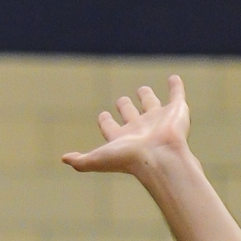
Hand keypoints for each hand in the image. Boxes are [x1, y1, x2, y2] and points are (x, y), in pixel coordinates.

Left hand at [63, 76, 191, 178]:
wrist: (160, 158)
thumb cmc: (129, 159)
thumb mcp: (98, 159)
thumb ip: (81, 161)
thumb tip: (63, 159)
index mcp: (123, 139)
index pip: (112, 128)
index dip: (106, 122)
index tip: (102, 116)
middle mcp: (141, 129)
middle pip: (131, 115)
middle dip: (126, 107)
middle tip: (122, 101)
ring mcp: (159, 120)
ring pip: (152, 104)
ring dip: (147, 97)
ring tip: (143, 90)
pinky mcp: (177, 111)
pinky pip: (177, 95)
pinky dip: (176, 87)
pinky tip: (174, 78)